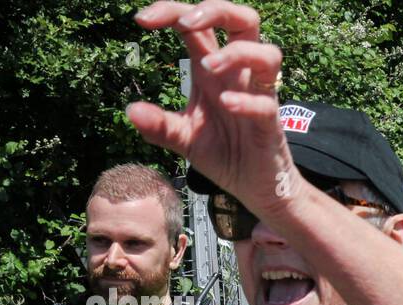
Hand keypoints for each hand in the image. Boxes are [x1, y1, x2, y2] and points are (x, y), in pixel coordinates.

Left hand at [127, 1, 300, 218]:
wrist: (255, 189)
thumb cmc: (225, 155)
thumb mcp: (184, 139)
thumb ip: (159, 125)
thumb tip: (131, 110)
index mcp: (213, 70)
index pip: (196, 25)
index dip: (170, 12)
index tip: (141, 21)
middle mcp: (238, 76)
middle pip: (243, 19)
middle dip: (214, 10)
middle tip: (184, 25)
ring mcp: (258, 96)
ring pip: (267, 53)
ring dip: (235, 52)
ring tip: (208, 67)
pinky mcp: (271, 123)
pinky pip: (266, 102)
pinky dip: (246, 100)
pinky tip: (226, 106)